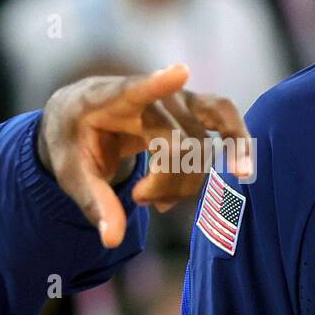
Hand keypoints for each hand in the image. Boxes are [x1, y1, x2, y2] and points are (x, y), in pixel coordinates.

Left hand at [37, 64, 250, 247]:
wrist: (78, 115)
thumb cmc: (73, 142)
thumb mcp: (71, 174)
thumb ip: (94, 203)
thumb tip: (112, 241)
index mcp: (105, 100)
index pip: (133, 90)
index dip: (157, 84)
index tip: (180, 74)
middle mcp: (147, 92)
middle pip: (178, 144)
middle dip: (164, 183)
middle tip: (138, 199)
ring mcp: (174, 96)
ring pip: (200, 143)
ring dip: (186, 181)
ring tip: (156, 197)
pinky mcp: (192, 104)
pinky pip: (225, 118)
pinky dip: (238, 143)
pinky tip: (244, 172)